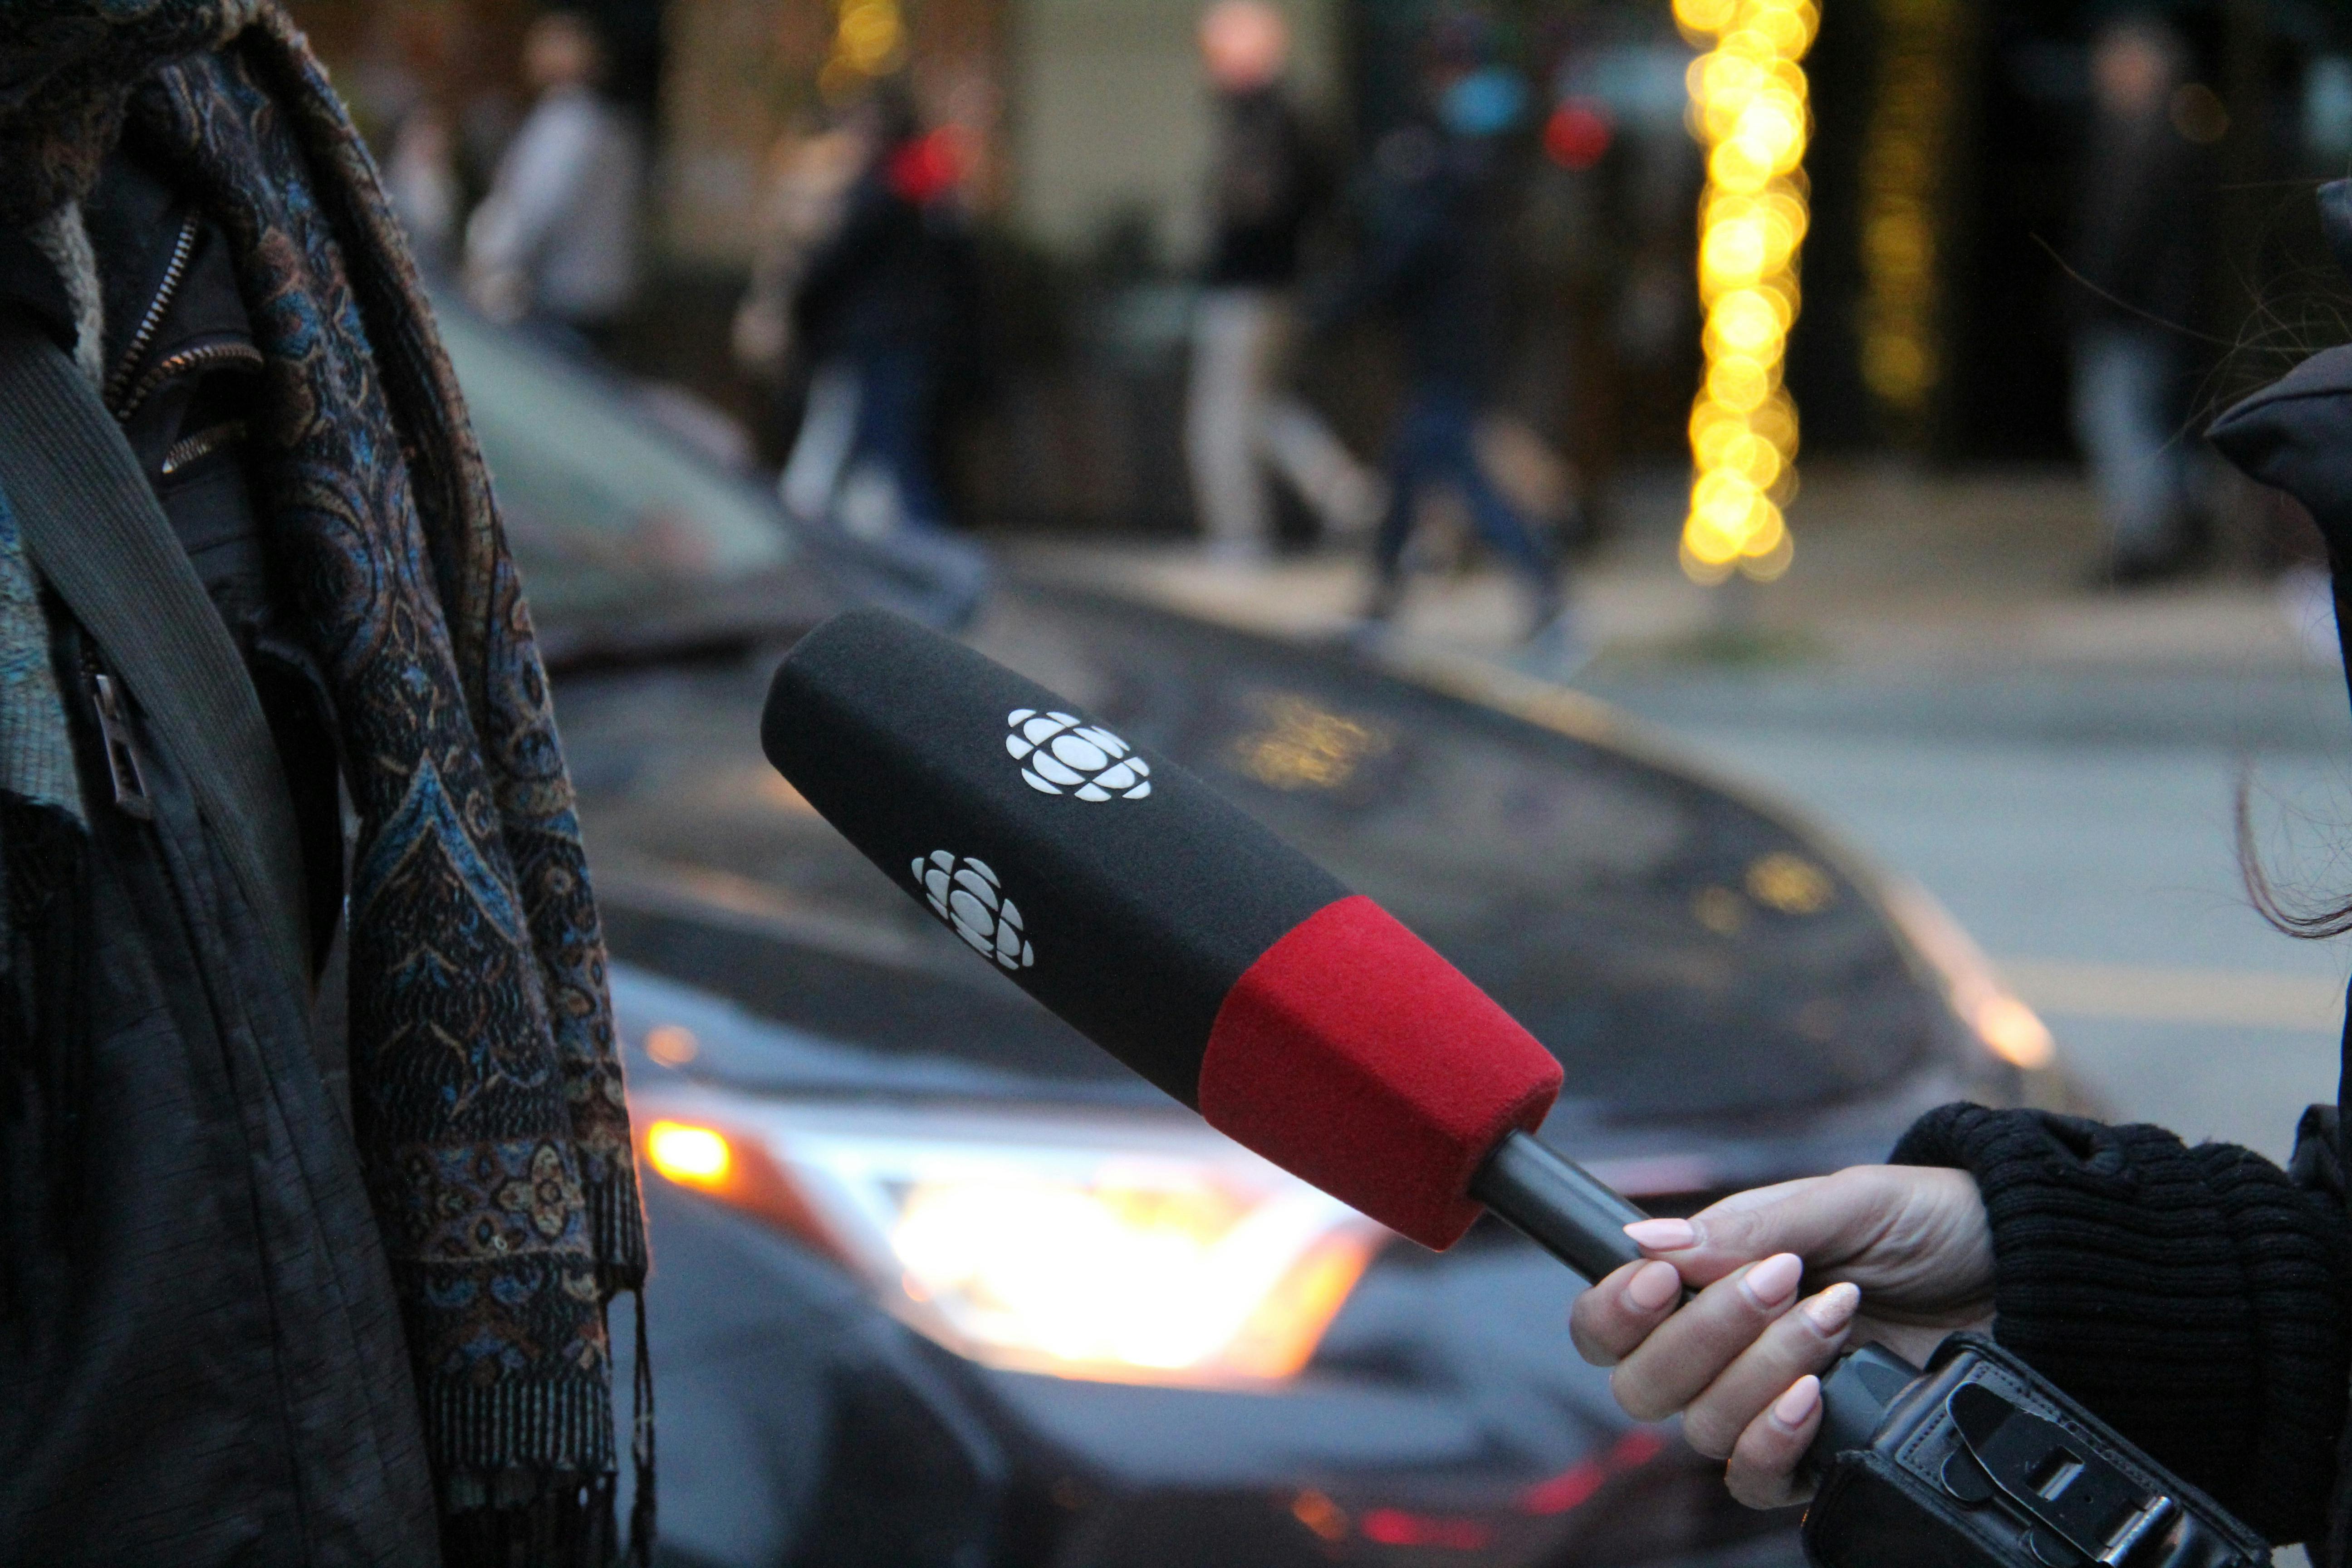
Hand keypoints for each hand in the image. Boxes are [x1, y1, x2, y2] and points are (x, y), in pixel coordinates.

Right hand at [1569, 1166, 1994, 1508]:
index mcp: (1707, 1282)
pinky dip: (1774, 1440)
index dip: (1614, 1311)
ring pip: (1702, 1427)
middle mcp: (1723, 1352)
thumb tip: (1648, 1241)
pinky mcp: (1817, 1453)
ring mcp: (1767, 1406)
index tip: (1662, 1280)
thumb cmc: (1928, 1222)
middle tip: (1780, 1282)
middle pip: (1643, 1384)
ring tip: (1834, 1316)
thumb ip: (1748, 1225)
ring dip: (1762, 1369)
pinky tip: (1813, 1397)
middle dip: (1703, 1334)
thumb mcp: (1843, 1200)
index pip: (1608, 1322)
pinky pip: (1755, 1480)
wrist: (2025, 1272)